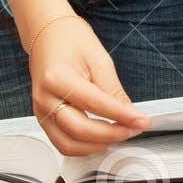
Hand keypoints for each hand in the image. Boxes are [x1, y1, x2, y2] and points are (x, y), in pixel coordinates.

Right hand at [25, 13, 150, 155]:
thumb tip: (129, 113)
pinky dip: (83, 147)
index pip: (95, 104)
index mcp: (57, 78)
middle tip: (134, 129)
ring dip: (97, 146)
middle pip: (78, 130)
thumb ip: (112, 89)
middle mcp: (45, 98)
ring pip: (67, 144)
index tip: (141, 121)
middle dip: (111, 134)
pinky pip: (61, 142)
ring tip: (120, 135)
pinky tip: (101, 140)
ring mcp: (40, 111)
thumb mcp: (99, 58)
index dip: (121, 116)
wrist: (47, 35)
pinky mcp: (42, 119)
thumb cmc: (71, 40)